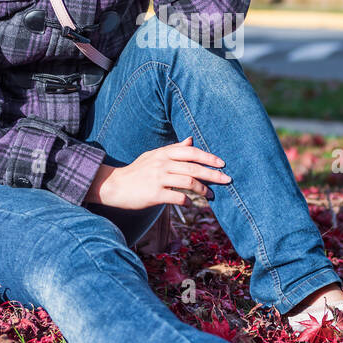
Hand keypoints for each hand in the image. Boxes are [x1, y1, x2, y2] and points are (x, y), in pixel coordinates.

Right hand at [84, 136, 230, 209]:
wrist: (114, 186)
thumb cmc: (137, 171)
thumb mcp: (154, 156)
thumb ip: (173, 149)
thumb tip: (191, 139)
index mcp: (163, 153)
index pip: (190, 151)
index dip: (208, 156)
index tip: (222, 163)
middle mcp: (162, 163)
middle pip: (193, 167)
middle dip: (213, 174)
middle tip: (227, 180)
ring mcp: (158, 179)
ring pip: (188, 181)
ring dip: (203, 189)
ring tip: (212, 195)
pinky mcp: (154, 194)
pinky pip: (177, 196)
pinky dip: (188, 200)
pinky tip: (191, 203)